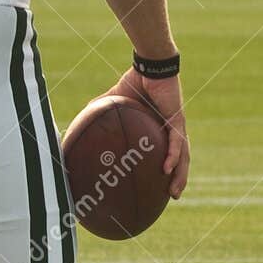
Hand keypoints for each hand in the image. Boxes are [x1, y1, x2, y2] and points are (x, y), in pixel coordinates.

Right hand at [109, 66, 189, 197]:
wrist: (148, 65)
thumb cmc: (135, 81)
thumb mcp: (114, 101)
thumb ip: (101, 112)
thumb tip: (80, 121)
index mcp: (160, 128)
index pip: (166, 153)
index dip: (166, 170)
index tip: (160, 187)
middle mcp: (171, 129)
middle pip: (180, 160)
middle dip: (178, 179)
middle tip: (172, 197)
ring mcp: (176, 125)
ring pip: (182, 155)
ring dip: (180, 174)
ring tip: (174, 192)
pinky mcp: (177, 119)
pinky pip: (176, 141)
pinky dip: (173, 156)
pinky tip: (167, 170)